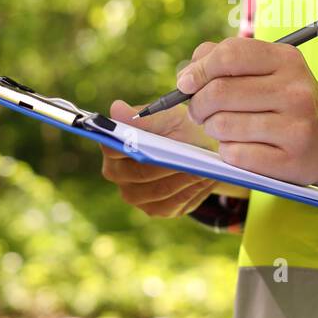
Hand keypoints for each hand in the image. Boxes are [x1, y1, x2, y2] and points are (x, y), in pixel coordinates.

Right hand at [99, 99, 219, 217]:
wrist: (199, 151)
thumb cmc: (178, 129)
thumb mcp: (168, 117)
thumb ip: (145, 117)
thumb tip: (116, 108)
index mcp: (113, 147)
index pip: (113, 147)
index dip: (130, 145)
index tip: (151, 140)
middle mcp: (117, 174)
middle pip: (139, 173)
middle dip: (166, 164)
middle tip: (189, 157)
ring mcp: (135, 195)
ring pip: (159, 191)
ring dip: (182, 179)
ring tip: (203, 167)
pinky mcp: (155, 210)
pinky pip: (173, 204)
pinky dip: (190, 191)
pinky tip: (204, 179)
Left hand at [175, 37, 317, 186]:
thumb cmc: (290, 103)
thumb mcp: (271, 70)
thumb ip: (227, 60)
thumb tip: (186, 75)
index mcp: (287, 60)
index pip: (229, 55)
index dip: (199, 69)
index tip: (185, 83)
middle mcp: (295, 91)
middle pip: (219, 92)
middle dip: (198, 104)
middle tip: (199, 112)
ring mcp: (296, 127)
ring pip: (222, 125)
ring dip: (212, 129)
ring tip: (224, 129)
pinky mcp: (290, 161)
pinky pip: (234, 154)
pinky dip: (227, 152)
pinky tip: (242, 147)